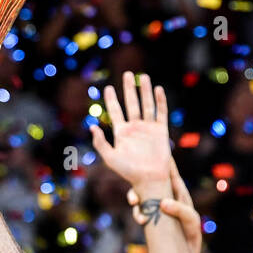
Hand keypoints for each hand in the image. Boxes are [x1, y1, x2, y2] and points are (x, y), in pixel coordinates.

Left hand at [90, 72, 172, 196]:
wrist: (149, 179)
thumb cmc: (128, 171)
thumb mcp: (110, 158)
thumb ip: (100, 143)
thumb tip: (92, 127)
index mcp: (121, 132)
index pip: (115, 111)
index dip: (111, 99)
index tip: (108, 87)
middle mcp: (134, 127)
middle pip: (131, 103)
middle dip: (129, 89)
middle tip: (127, 74)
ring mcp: (148, 128)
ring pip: (146, 105)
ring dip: (145, 91)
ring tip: (144, 77)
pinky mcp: (161, 131)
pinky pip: (160, 113)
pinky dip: (160, 101)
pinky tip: (158, 89)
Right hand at [127, 159, 201, 252]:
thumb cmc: (191, 238)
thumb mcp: (190, 222)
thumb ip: (179, 210)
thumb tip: (162, 203)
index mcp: (180, 196)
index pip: (172, 176)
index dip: (166, 164)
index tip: (159, 151)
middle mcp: (169, 202)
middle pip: (152, 185)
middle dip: (142, 183)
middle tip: (137, 184)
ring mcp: (159, 212)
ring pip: (144, 198)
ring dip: (136, 199)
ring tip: (134, 203)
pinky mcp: (153, 222)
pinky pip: (142, 213)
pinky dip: (139, 214)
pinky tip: (140, 219)